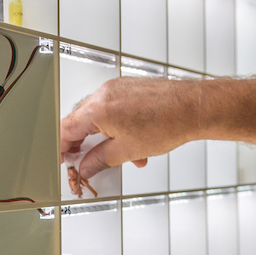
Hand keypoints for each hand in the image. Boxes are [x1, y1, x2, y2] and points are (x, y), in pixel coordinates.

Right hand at [59, 77, 185, 179]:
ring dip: (106, 138)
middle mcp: (105, 93)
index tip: (62, 159)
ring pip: (100, 116)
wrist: (193, 108)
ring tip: (124, 155)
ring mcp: (118, 88)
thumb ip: (100, 160)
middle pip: (82, 121)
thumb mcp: (127, 151)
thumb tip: (86, 166)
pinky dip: (119, 126)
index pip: (66, 129)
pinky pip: (115, 107)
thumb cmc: (168, 123)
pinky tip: (134, 142)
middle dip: (85, 144)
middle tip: (88, 160)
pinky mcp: (130, 87)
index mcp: (98, 108)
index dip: (62, 147)